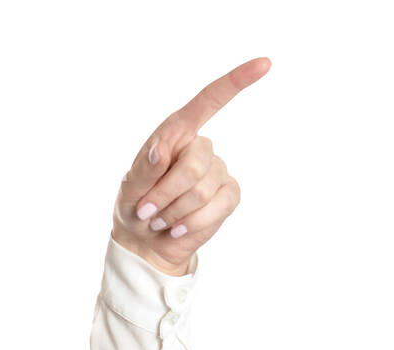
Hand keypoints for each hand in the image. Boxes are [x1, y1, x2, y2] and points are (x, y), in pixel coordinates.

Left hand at [111, 56, 270, 275]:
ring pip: (202, 191)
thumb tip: (159, 151)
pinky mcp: (228, 194)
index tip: (265, 63)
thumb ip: (143, 170)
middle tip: (147, 210)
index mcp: (177, 133)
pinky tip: (178, 227)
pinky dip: (192, 223)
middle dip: (166, 193)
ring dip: (174, 212)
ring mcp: (218, 170)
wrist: (146, 242)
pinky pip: (216, 207)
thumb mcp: (129, 189)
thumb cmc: (135, 207)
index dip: (236, 82)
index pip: (208, 101)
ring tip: (161, 219)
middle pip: (193, 166)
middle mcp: (200, 147)